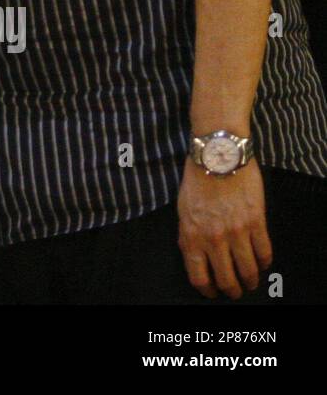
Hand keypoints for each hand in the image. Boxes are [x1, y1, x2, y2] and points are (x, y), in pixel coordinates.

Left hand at [177, 159, 272, 298]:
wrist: (217, 155)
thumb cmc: (196, 180)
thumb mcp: (182, 208)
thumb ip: (187, 233)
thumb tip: (193, 255)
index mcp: (191, 235)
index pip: (199, 276)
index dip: (207, 290)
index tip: (212, 292)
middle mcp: (214, 238)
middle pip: (226, 278)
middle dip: (231, 290)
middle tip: (235, 291)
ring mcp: (237, 232)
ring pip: (248, 270)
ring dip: (250, 281)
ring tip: (251, 282)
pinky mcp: (256, 222)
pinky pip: (264, 252)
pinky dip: (264, 262)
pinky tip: (262, 263)